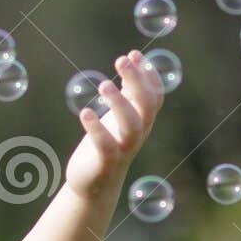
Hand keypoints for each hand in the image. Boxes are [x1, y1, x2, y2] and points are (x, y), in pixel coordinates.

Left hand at [64, 50, 163, 199]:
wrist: (94, 186)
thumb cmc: (106, 146)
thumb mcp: (117, 119)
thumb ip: (126, 96)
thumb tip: (131, 64)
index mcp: (141, 122)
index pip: (155, 97)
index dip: (149, 76)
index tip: (135, 53)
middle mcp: (137, 135)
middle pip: (146, 106)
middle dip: (137, 81)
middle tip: (121, 59)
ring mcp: (123, 150)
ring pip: (131, 126)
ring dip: (119, 103)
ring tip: (103, 84)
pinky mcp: (105, 164)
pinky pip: (105, 145)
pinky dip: (96, 129)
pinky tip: (85, 112)